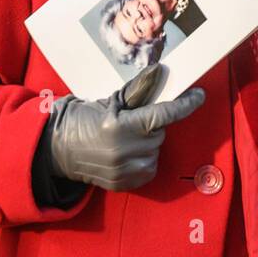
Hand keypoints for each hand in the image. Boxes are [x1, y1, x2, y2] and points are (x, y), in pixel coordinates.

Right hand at [44, 63, 205, 191]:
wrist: (58, 150)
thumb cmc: (83, 121)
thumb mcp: (110, 102)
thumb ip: (138, 90)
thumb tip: (159, 71)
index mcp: (119, 126)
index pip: (162, 114)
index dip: (185, 105)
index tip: (199, 96)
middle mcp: (123, 150)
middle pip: (159, 134)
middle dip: (153, 126)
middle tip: (134, 123)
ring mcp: (123, 170)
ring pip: (156, 152)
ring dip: (148, 144)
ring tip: (126, 140)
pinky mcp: (122, 184)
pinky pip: (149, 169)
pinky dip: (144, 160)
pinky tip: (127, 154)